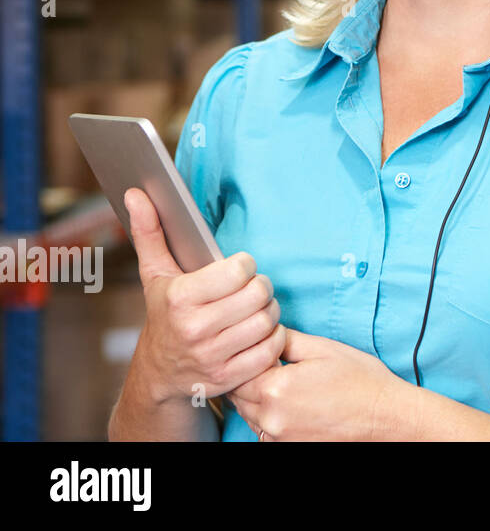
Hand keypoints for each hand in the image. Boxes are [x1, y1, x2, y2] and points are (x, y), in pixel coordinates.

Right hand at [124, 187, 284, 405]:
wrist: (159, 376)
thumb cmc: (165, 315)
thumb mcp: (156, 275)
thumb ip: (150, 232)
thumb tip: (135, 192)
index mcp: (180, 299)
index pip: (239, 270)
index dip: (245, 265)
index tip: (238, 269)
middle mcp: (195, 329)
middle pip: (259, 294)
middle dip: (260, 287)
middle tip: (252, 288)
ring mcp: (213, 357)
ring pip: (269, 321)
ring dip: (270, 312)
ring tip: (255, 309)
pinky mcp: (231, 378)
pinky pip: (272, 349)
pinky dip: (273, 338)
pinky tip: (259, 333)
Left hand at [228, 328, 405, 440]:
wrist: (385, 416)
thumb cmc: (361, 381)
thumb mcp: (323, 349)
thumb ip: (286, 340)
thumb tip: (264, 332)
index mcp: (276, 388)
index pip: (240, 368)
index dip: (251, 354)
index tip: (267, 348)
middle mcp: (271, 418)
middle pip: (239, 393)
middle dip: (251, 375)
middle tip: (274, 363)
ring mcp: (277, 437)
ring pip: (248, 413)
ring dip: (257, 397)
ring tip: (285, 383)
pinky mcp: (286, 448)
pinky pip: (262, 430)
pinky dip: (268, 416)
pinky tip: (290, 403)